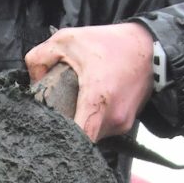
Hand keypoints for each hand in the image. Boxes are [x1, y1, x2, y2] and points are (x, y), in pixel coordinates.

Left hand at [25, 23, 154, 141]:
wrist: (150, 48)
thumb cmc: (110, 44)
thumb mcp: (67, 41)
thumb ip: (40, 58)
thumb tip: (33, 81)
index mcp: (97, 100)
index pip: (79, 138)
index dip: (61, 142)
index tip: (48, 135)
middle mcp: (112, 118)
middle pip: (81, 139)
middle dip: (66, 128)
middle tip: (55, 114)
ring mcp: (122, 125)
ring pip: (93, 135)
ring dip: (81, 123)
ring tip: (75, 105)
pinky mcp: (127, 124)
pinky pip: (103, 130)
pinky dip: (93, 121)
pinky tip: (89, 105)